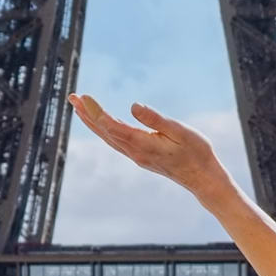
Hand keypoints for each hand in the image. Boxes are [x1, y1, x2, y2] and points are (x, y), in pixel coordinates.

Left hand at [73, 94, 235, 206]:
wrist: (203, 178)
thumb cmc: (196, 152)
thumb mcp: (180, 131)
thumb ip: (155, 119)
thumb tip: (133, 106)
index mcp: (143, 145)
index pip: (112, 126)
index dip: (96, 111)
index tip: (84, 96)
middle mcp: (135, 153)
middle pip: (104, 132)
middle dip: (87, 114)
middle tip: (72, 97)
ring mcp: (137, 157)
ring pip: (108, 137)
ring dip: (92, 122)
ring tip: (80, 107)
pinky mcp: (141, 157)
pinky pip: (116, 141)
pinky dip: (104, 130)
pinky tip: (100, 123)